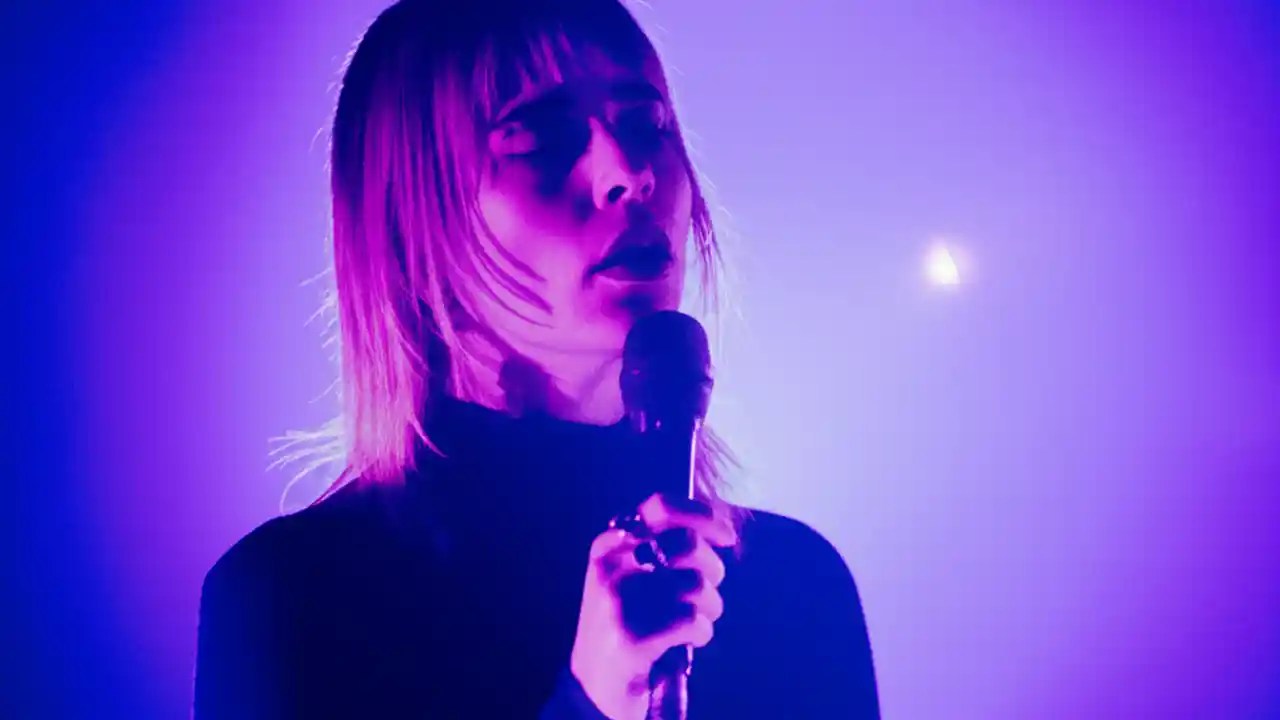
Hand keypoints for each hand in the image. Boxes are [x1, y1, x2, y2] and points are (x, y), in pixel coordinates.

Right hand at [568, 493, 736, 719]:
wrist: (592, 688)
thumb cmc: (623, 628)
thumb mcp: (627, 580)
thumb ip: (659, 551)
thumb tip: (715, 532)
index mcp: (609, 546)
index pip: (660, 508)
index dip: (701, 515)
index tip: (726, 536)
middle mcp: (610, 566)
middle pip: (688, 545)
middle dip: (713, 570)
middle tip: (707, 594)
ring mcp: (619, 600)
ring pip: (697, 586)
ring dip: (709, 609)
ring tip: (693, 624)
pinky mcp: (633, 634)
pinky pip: (694, 620)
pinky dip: (700, 634)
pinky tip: (685, 644)